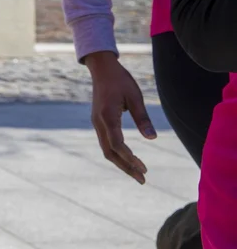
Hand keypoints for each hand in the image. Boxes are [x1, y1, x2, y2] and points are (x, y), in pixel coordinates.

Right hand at [85, 51, 156, 183]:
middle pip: (109, 152)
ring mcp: (96, 122)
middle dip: (126, 167)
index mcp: (107, 116)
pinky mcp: (98, 121)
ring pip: (106, 149)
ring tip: (137, 173)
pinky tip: (127, 158)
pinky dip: (116, 154)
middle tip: (143, 179)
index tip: (144, 169)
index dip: (130, 159)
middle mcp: (99, 122)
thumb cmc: (120, 80)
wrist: (102, 68)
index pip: (117, 144)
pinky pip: (106, 143)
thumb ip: (143, 118)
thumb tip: (152, 139)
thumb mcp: (135, 97)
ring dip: (121, 163)